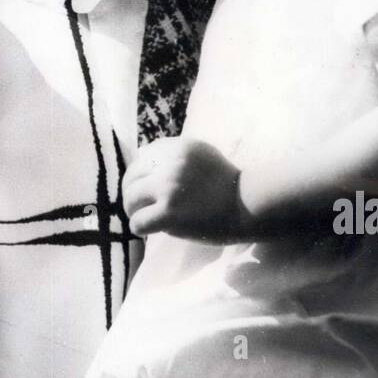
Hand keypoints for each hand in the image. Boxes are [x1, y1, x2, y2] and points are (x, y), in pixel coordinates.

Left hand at [122, 138, 244, 238]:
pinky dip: (139, 228)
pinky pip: (138, 221)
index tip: (146, 188)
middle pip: (132, 177)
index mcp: (177, 147)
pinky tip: (147, 231)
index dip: (140, 175)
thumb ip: (174, 155)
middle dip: (132, 193)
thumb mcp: (201, 155)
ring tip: (143, 218)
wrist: (247, 206)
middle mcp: (170, 163)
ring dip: (133, 211)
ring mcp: (168, 187)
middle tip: (139, 206)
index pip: (142, 157)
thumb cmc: (227, 184)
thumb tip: (142, 158)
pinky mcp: (168, 212)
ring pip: (130, 198)